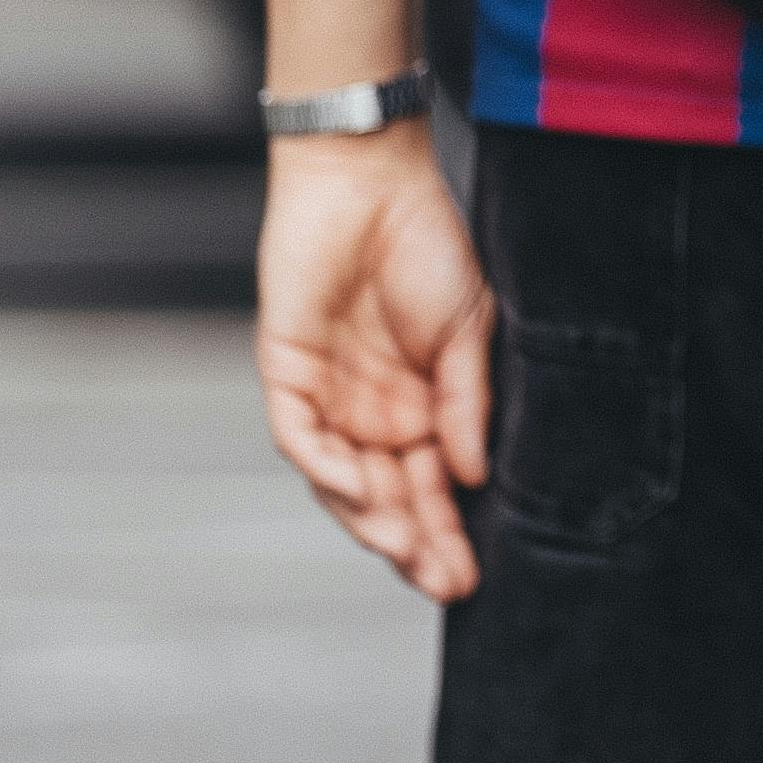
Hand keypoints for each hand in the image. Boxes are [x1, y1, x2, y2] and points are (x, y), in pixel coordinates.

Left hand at [256, 126, 493, 601]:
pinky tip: (357, 488)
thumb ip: (467, 401)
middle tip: (445, 582)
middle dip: (417, 544)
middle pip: (390, 497)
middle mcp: (373, 413)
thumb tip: (474, 473)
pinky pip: (300, 437)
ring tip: (406, 549)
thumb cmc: (428, 242)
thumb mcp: (469, 327)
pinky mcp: (287, 374)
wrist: (370, 180)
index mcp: (422, 405)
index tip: (472, 575)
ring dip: (372, 519)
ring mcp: (329, 398)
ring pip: (342, 482)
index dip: (450, 531)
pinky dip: (325, 467)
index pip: (434, 486)